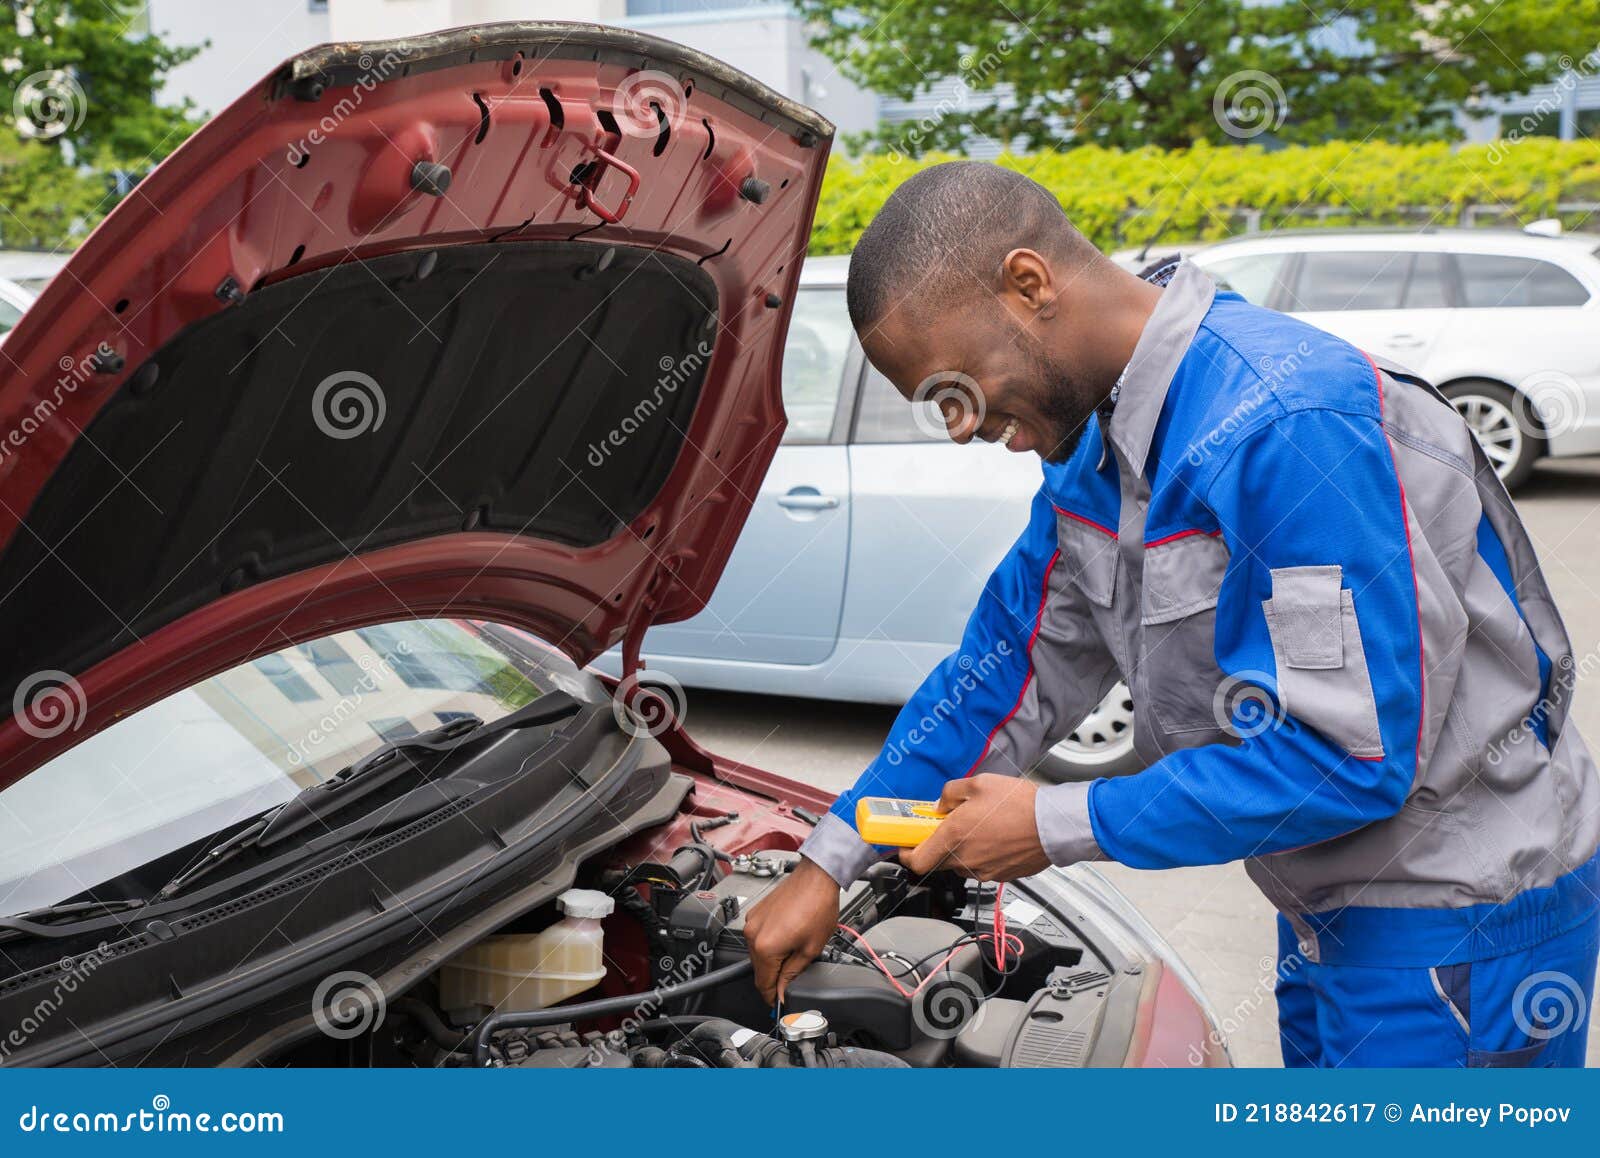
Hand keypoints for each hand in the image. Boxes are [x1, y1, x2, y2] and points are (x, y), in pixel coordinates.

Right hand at [744, 857, 839, 1005]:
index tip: (778, 1002)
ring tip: (795, 948)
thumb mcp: (811, 949)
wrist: (816, 878)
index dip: (772, 997)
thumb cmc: (818, 906)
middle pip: (759, 969)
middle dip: (774, 976)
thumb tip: (782, 989)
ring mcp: (752, 922)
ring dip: (773, 958)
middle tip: (792, 976)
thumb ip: (792, 973)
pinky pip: (758, 937)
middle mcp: (753, 934)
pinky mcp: (755, 913)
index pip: (763, 983)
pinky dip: (770, 943)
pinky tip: (788, 936)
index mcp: (765, 947)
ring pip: (758, 954)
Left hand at [898, 774, 1049, 879]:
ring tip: (980, 827)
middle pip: (938, 861)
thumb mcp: (978, 784)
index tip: (905, 844)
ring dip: (962, 849)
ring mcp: (984, 870)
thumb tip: (940, 805)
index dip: (906, 854)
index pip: (916, 861)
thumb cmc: (1020, 804)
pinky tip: (997, 836)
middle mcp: (966, 859)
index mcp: (954, 836)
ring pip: (961, 864)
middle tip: (947, 826)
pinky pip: (982, 866)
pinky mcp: (1000, 876)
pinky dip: (982, 853)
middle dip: (938, 845)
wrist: (1054, 824)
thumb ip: (950, 794)